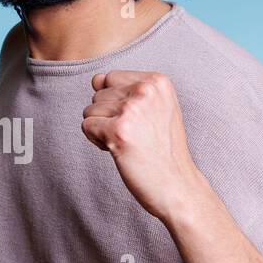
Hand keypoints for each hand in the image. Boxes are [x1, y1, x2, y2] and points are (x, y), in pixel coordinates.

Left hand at [81, 70, 202, 224]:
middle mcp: (146, 90)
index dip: (116, 102)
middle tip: (134, 136)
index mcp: (157, 81)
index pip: (111, 78)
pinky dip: (96, 141)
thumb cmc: (163, 150)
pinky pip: (86, 126)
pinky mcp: (118, 130)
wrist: (176, 185)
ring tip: (128, 143)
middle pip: (99, 94)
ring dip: (102, 130)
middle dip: (108, 117)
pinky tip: (118, 150)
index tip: (137, 121)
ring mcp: (132, 109)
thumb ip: (127, 90)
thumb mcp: (155, 109)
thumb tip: (95, 79)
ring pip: (90, 110)